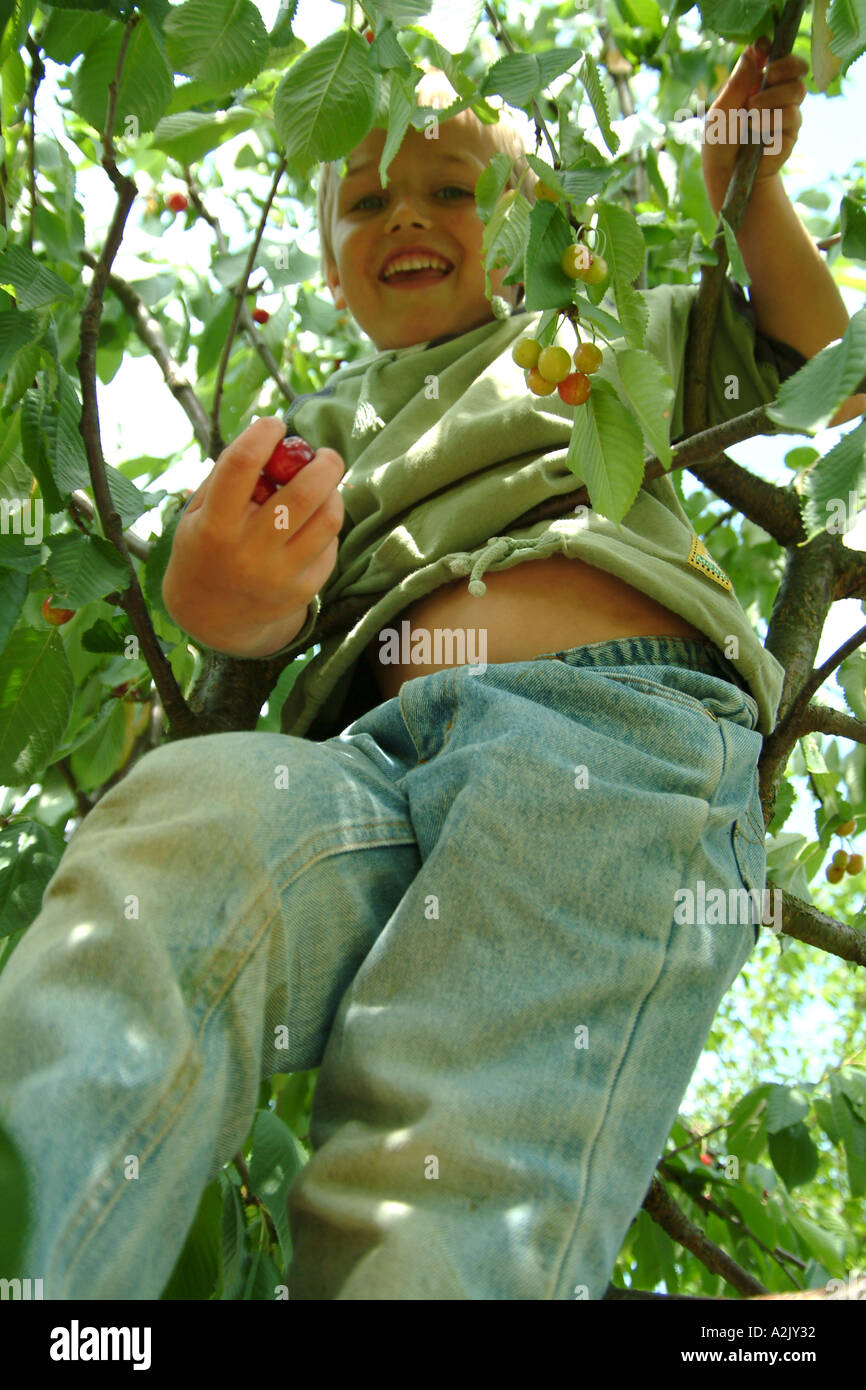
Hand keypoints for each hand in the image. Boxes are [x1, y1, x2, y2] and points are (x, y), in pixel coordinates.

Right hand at [162, 417, 345, 655]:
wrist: (212, 615)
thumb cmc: (208, 544)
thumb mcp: (201, 512)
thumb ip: (232, 478)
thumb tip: (283, 443)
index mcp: (215, 526)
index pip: (242, 465)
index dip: (263, 434)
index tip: (275, 425)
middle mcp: (249, 552)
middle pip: (304, 493)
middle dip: (323, 463)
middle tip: (325, 454)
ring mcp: (279, 575)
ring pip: (328, 519)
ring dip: (332, 492)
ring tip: (322, 487)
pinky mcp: (303, 590)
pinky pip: (330, 545)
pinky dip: (325, 526)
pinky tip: (309, 526)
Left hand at [701, 38, 807, 196]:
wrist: (727, 174)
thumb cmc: (719, 140)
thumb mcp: (722, 109)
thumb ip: (738, 82)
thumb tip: (753, 50)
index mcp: (757, 81)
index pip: (775, 55)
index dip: (774, 48)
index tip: (764, 49)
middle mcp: (775, 92)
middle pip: (796, 67)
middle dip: (784, 66)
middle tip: (768, 76)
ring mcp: (786, 111)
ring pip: (797, 90)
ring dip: (773, 98)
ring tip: (752, 112)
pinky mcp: (791, 132)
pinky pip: (792, 116)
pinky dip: (772, 122)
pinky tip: (757, 131)